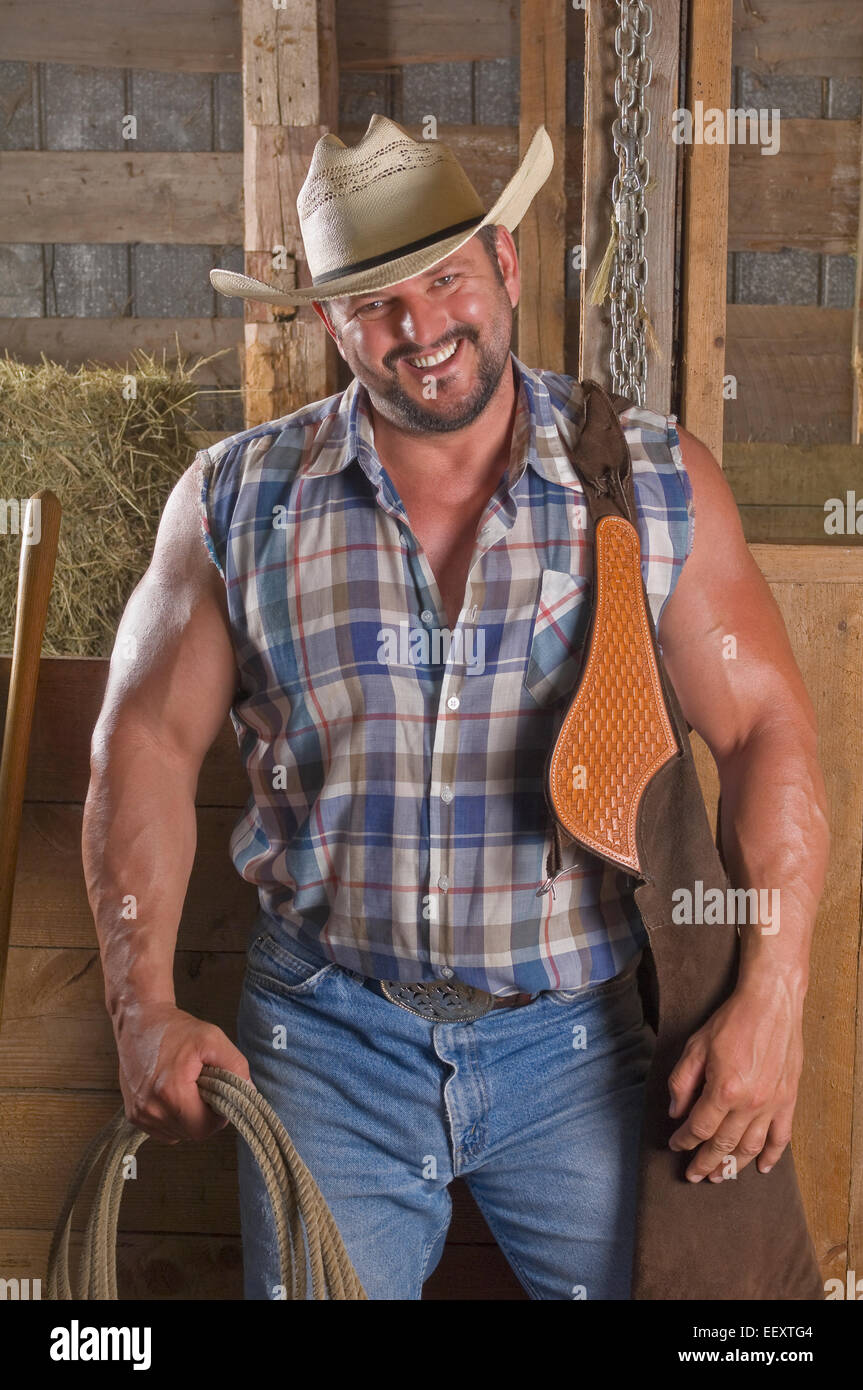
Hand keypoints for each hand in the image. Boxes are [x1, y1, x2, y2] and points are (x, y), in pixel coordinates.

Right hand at [114, 1001, 253, 1143]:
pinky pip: (162, 1130)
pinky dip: (174, 1118)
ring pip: (177, 1134)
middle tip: (205, 1089)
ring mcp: (138, 1114)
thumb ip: (236, 1067)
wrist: (139, 1022)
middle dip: (204, 1116)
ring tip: (188, 1089)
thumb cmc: (175, 1029)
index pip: (203, 1128)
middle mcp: (150, 1108)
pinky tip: (175, 1095)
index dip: (218, 1117)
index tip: (219, 1096)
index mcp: (171, 1092)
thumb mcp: (214, 1039)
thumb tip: (249, 1092)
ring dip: (188, 1118)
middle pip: (191, 1133)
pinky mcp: (132, 1114)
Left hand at [666, 972, 804, 1182]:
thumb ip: (682, 1082)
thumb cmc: (732, 1021)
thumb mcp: (696, 1046)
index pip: (699, 1128)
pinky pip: (781, 1137)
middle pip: (723, 1144)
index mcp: (723, 1089)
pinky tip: (762, 1167)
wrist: (771, 1003)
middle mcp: (749, 1103)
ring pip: (750, 1147)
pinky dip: (772, 1156)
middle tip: (694, 1175)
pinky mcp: (788, 1100)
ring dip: (733, 1165)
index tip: (676, 1145)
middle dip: (705, 1162)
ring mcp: (772, 1104)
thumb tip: (676, 1112)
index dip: (684, 1140)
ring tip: (720, 1176)